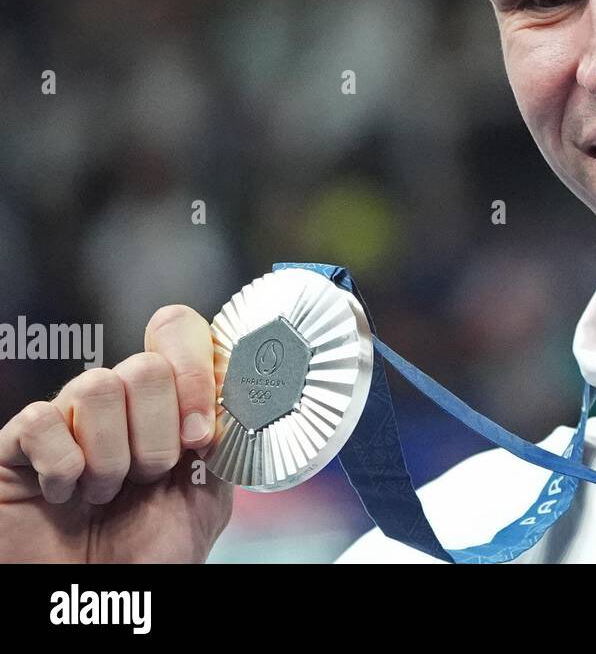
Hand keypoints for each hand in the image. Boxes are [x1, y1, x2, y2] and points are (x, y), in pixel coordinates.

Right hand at [0, 304, 234, 561]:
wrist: (100, 600)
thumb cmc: (148, 554)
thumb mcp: (206, 494)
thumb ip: (224, 437)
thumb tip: (236, 390)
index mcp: (166, 404)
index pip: (178, 332)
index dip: (196, 372)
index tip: (200, 435)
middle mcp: (117, 403)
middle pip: (146, 365)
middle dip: (158, 432)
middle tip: (149, 476)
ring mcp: (67, 420)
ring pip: (96, 385)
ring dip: (113, 454)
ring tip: (106, 492)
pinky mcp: (18, 445)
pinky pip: (41, 420)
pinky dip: (63, 465)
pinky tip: (65, 493)